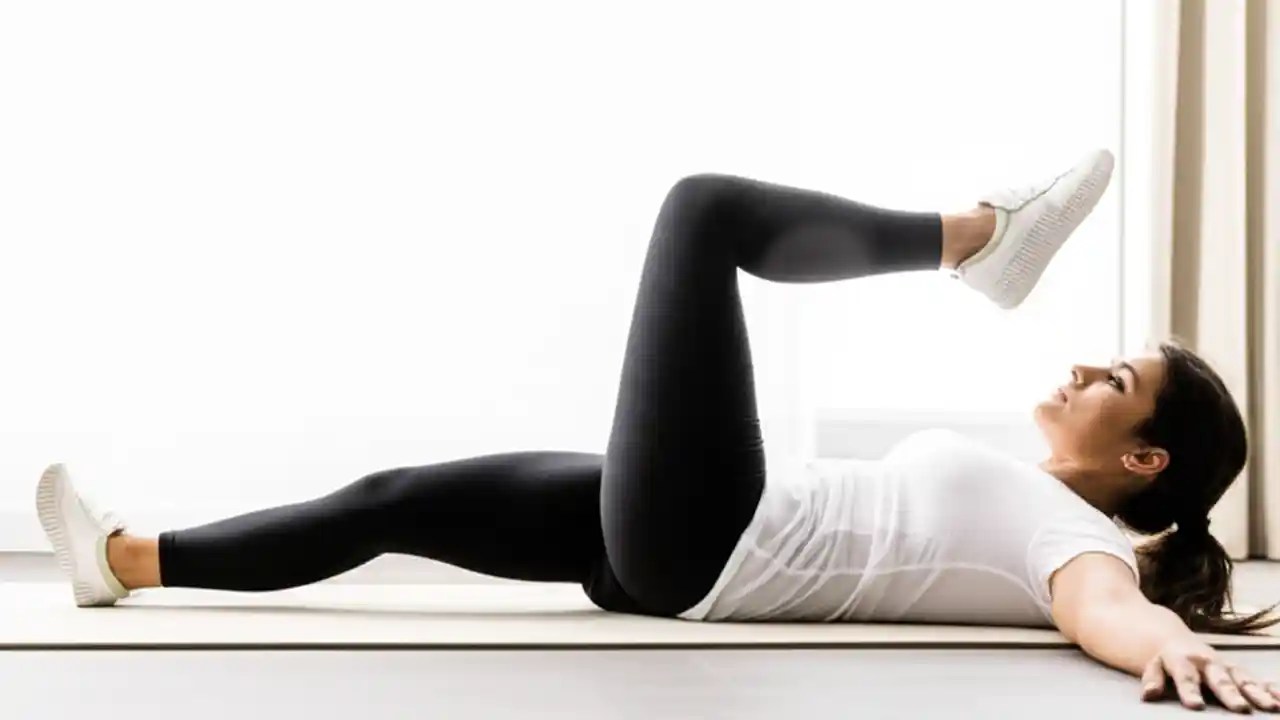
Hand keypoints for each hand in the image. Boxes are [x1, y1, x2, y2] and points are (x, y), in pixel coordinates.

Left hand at [1142, 637, 1279, 712]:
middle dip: (1230, 693)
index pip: (1186, 677)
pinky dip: (1271, 689)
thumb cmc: (1164, 659)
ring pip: (1243, 678)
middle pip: (1219, 678)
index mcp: (1182, 660)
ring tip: (1271, 707)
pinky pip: (1258, 680)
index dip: (1190, 690)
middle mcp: (1207, 662)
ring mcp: (1225, 665)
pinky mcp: (1238, 671)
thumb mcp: (1152, 665)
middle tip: (1241, 709)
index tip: (1196, 706)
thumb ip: (1152, 679)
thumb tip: (1148, 695)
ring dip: (1257, 692)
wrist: (1175, 637)